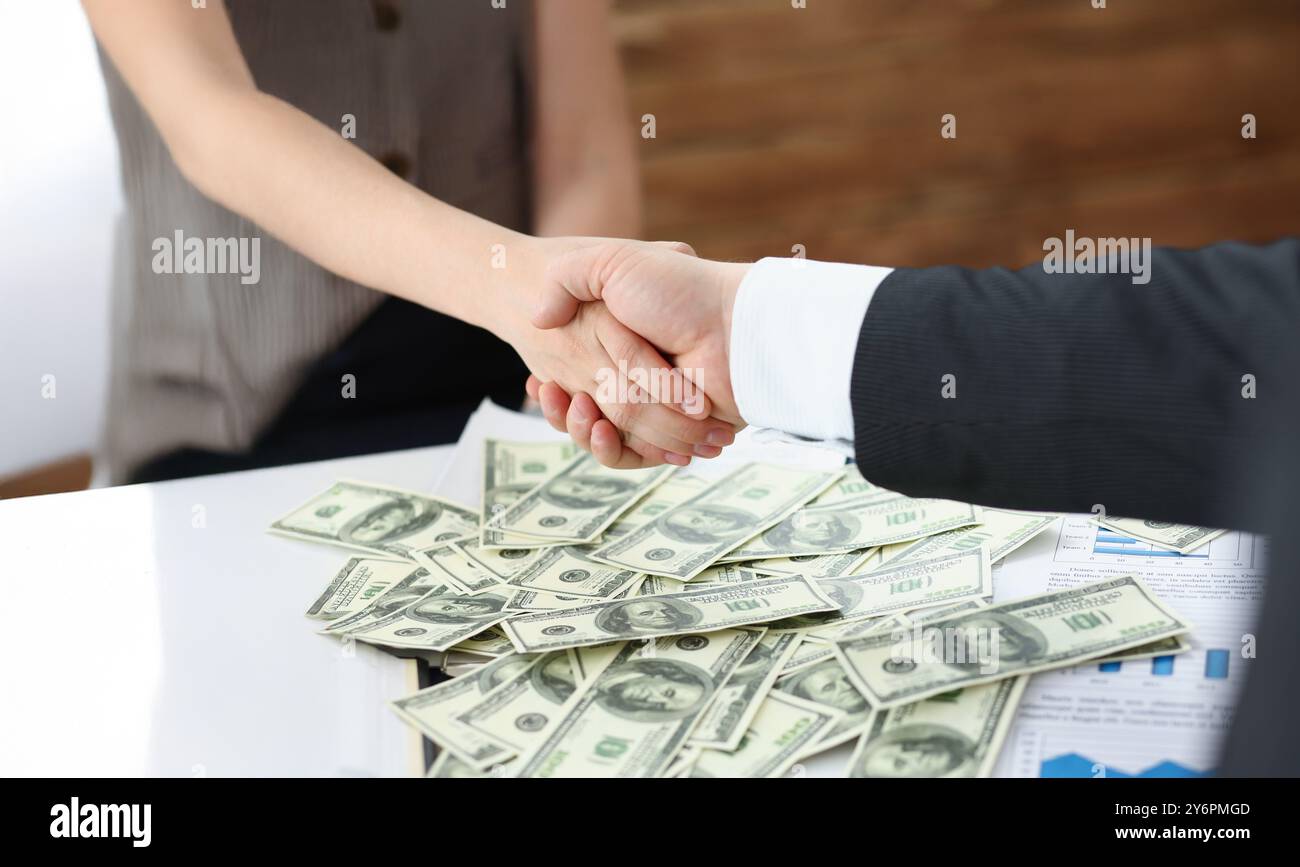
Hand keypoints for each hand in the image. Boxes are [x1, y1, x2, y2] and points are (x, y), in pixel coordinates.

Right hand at [526, 242, 749, 465]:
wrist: (732, 321)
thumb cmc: (678, 288)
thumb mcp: (613, 262)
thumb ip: (569, 278)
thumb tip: (540, 319)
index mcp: (620, 342)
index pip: (575, 375)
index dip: (553, 388)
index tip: (540, 383)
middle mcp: (637, 376)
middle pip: (584, 408)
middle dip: (563, 407)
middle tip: (552, 390)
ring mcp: (657, 406)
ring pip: (602, 432)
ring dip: (579, 427)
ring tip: (574, 405)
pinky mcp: (674, 432)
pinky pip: (631, 453)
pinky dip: (610, 449)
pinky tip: (596, 429)